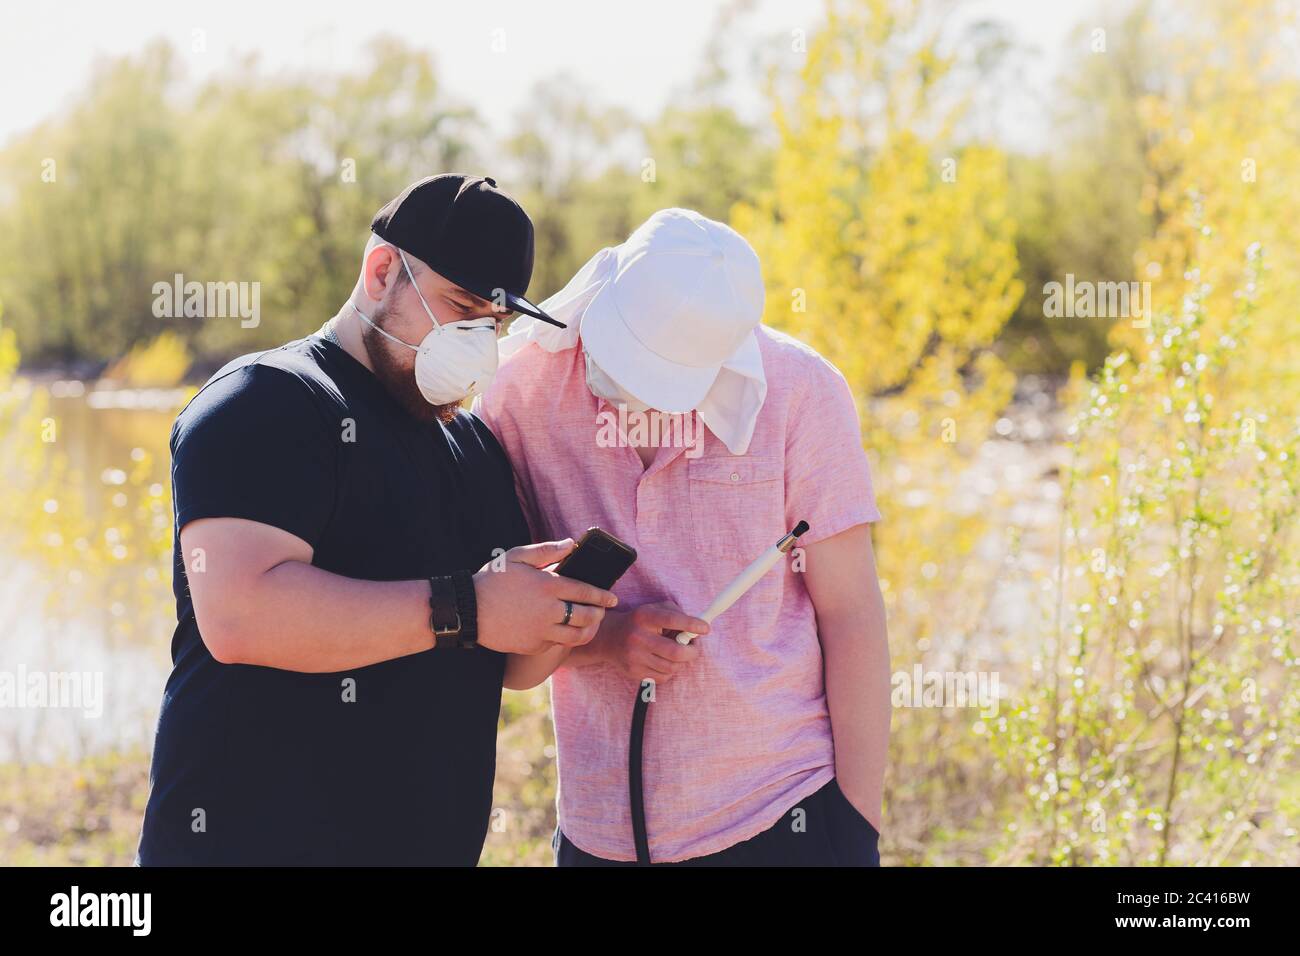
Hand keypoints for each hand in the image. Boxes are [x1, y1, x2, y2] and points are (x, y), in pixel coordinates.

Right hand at [473, 540, 617, 654]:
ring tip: (591, 625)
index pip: (586, 592)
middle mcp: (549, 611)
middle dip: (599, 614)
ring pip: (577, 636)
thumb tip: (572, 544)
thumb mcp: (517, 557)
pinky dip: (565, 638)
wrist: (467, 611)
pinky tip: (565, 631)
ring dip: (589, 631)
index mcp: (547, 586)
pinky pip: (557, 644)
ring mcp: (541, 631)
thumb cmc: (492, 580)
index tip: (612, 598)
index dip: (603, 596)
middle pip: (587, 616)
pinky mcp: (533, 646)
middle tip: (602, 611)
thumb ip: (547, 550)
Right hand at [587, 601, 708, 683]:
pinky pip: (662, 677)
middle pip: (675, 652)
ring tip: (677, 652)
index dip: (692, 625)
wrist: (609, 638)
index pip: (672, 620)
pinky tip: (664, 661)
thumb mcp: (654, 609)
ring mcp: (634, 657)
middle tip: (694, 647)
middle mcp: (638, 637)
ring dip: (681, 662)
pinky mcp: (633, 672)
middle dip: (692, 651)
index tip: (706, 628)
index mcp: (644, 617)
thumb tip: (697, 627)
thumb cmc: (639, 621)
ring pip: (671, 667)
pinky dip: (670, 670)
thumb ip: (676, 614)